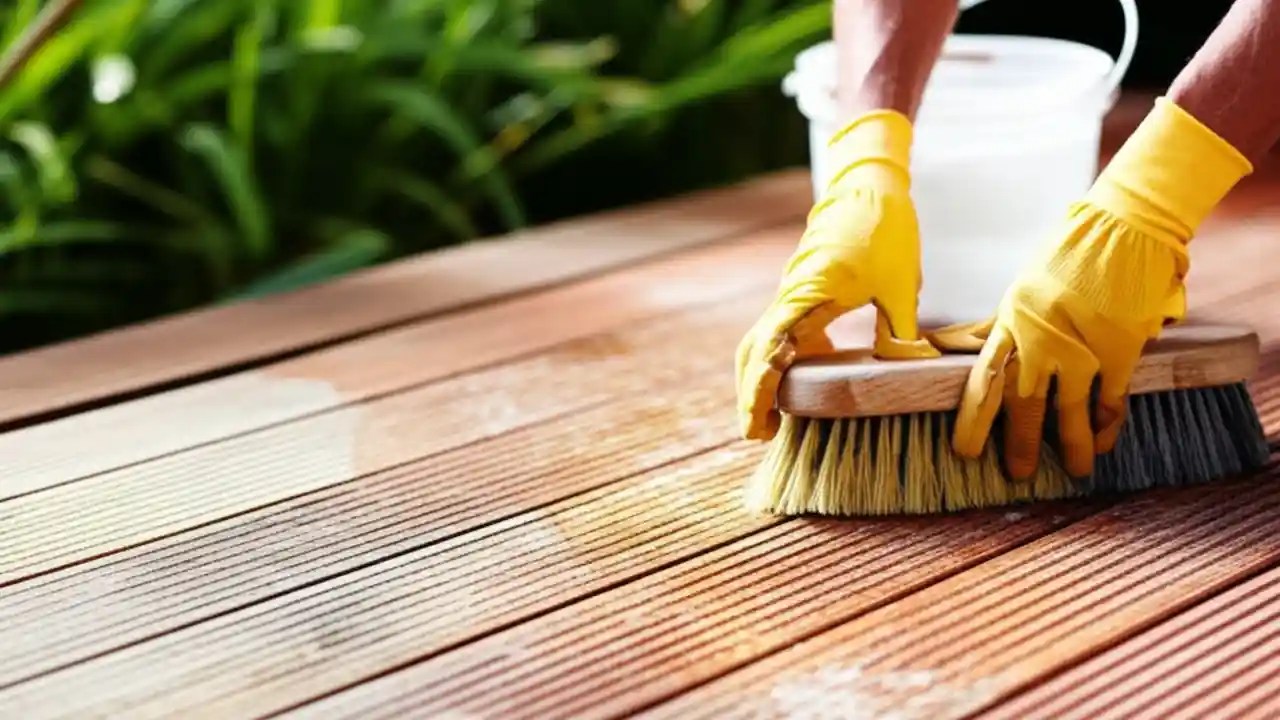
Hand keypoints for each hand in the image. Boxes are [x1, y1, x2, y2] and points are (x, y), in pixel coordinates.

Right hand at [736, 109, 939, 440]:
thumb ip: (899, 331)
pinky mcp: (803, 291)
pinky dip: (782, 360)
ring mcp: (793, 293)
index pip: (770, 349)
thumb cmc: (886, 228)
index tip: (756, 423)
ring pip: (761, 341)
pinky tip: (804, 382)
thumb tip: (906, 371)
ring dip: (761, 378)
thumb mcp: (900, 283)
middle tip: (761, 434)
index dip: (759, 389)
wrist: (870, 184)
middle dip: (751, 393)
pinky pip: (782, 330)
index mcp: (809, 293)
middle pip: (753, 350)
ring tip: (774, 418)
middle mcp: (792, 295)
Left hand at [953, 97, 1252, 478]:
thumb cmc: (1066, 257)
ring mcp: (1081, 346)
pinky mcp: (1119, 348)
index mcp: (1011, 322)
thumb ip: (990, 326)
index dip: (974, 419)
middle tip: (1017, 474)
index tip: (965, 450)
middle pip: (1023, 403)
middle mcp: (1040, 339)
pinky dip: (1108, 424)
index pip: (984, 379)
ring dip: (1072, 444)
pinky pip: (1111, 398)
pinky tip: (1106, 442)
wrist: (1122, 228)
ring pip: (1070, 410)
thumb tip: (943, 344)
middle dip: (1020, 443)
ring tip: (1075, 471)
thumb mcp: (1019, 290)